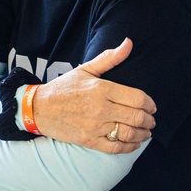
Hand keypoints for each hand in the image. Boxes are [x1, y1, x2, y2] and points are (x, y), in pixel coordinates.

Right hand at [33, 38, 156, 153]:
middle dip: (149, 120)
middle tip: (151, 120)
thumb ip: (109, 58)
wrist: (38, 108)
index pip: (137, 98)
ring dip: (143, 134)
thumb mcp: (85, 69)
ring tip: (145, 132)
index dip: (150, 104)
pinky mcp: (89, 140)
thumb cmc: (63, 88)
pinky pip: (117, 147)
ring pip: (130, 133)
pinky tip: (133, 143)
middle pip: (137, 117)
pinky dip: (130, 147)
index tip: (152, 107)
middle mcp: (100, 108)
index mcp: (101, 89)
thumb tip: (129, 43)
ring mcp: (95, 126)